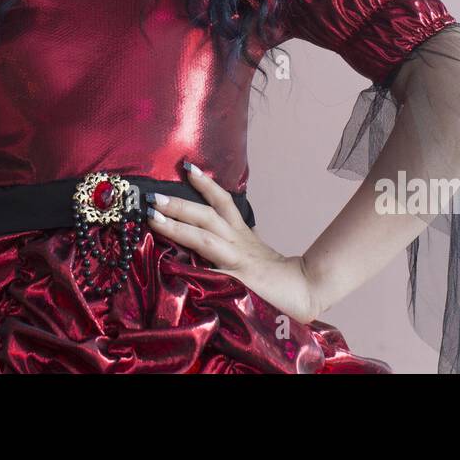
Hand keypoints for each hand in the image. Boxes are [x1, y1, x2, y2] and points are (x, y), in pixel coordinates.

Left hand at [146, 161, 324, 325]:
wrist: (305, 291)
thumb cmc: (275, 277)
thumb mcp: (251, 255)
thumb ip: (233, 246)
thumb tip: (208, 242)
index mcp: (241, 233)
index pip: (223, 202)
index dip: (205, 184)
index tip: (187, 167)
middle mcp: (238, 241)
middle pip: (208, 215)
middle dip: (180, 204)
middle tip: (153, 196)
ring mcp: (238, 259)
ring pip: (205, 236)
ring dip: (178, 225)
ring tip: (155, 216)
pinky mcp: (238, 279)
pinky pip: (212, 270)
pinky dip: (191, 266)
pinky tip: (169, 263)